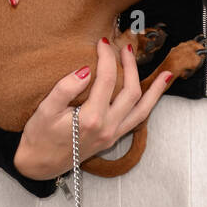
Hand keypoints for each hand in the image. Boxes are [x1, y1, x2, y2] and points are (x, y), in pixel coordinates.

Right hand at [14, 38, 171, 180]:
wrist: (39, 164)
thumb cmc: (39, 137)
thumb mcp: (44, 111)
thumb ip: (65, 88)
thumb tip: (86, 70)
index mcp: (90, 119)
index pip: (107, 80)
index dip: (107, 57)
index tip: (103, 42)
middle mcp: (107, 128)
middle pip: (130, 91)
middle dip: (130, 66)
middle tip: (124, 48)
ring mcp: (113, 135)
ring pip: (142, 109)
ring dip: (154, 90)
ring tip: (167, 74)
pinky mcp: (113, 138)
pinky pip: (137, 120)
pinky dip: (149, 105)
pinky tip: (154, 95)